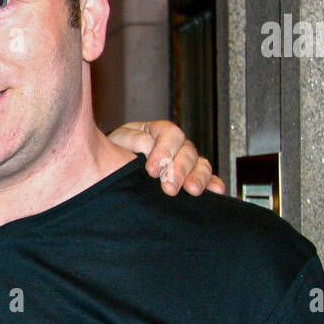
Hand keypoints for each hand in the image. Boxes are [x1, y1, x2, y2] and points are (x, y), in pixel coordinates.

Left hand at [109, 120, 225, 196]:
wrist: (108, 170)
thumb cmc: (112, 154)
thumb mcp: (118, 142)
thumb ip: (132, 140)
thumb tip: (148, 146)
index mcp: (157, 132)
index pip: (171, 134)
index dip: (165, 151)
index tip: (152, 170)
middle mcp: (174, 146)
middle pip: (188, 152)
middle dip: (179, 170)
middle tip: (169, 187)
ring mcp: (184, 163)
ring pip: (201, 164)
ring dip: (198, 177)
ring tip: (193, 191)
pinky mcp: (189, 180)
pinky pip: (208, 180)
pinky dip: (213, 184)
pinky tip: (216, 191)